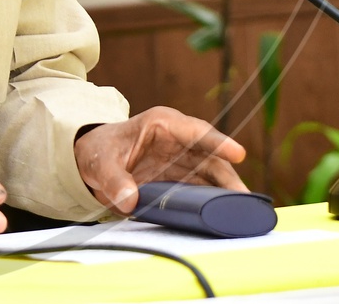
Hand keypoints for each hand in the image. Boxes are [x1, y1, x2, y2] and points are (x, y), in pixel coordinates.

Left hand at [73, 107, 247, 214]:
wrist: (94, 160)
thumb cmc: (99, 152)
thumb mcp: (100, 163)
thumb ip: (113, 180)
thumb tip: (128, 200)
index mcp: (162, 124)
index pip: (195, 131)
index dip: (218, 142)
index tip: (238, 153)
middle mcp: (179, 140)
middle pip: (211, 157)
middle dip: (228, 176)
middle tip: (244, 197)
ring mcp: (183, 160)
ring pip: (212, 175)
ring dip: (226, 191)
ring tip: (243, 210)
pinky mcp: (182, 179)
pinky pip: (203, 189)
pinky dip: (214, 201)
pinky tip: (226, 214)